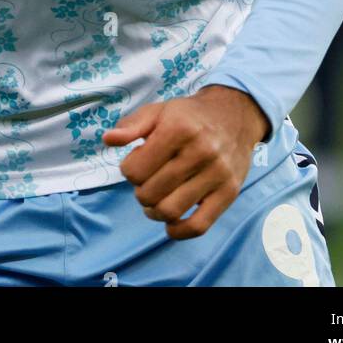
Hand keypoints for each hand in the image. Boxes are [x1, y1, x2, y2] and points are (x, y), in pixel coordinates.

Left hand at [102, 86, 270, 239]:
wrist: (234, 115)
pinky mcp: (229, 193)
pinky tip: (171, 222)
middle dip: (140, 192)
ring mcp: (217, 174)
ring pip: (171, 211)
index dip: (128, 171)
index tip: (136, 163)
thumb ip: (131, 125)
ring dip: (154, 212)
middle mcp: (200, 151)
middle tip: (146, 182)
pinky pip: (199, 226)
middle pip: (151, 193)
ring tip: (155, 201)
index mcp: (178, 128)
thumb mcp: (158, 110)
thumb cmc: (188, 115)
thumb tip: (108, 140)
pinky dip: (178, 231)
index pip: (136, 170)